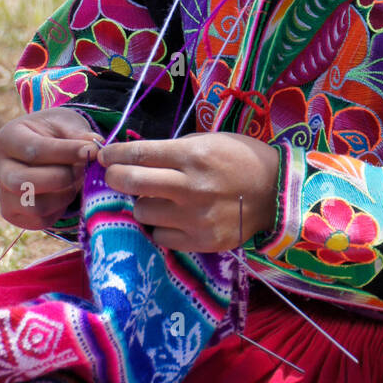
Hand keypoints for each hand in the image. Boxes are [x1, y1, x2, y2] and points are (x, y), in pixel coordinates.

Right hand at [0, 107, 102, 229]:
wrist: (46, 149)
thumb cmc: (56, 133)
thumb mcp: (66, 123)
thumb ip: (79, 133)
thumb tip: (94, 143)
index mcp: (7, 139)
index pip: (33, 150)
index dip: (65, 152)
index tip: (91, 150)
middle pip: (24, 183)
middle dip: (62, 178)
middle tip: (84, 168)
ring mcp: (3, 194)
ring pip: (34, 206)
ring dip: (65, 194)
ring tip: (77, 179)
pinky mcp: (13, 214)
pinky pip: (40, 220)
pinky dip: (61, 208)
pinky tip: (67, 190)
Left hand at [96, 132, 279, 252]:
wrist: (277, 193)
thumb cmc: (241, 159)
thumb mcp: (210, 141)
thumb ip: (174, 150)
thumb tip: (137, 157)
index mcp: (193, 156)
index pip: (139, 153)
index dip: (114, 154)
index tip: (105, 155)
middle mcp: (191, 187)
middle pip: (132, 183)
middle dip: (116, 177)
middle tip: (115, 176)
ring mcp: (195, 217)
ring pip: (143, 212)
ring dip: (144, 203)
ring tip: (158, 199)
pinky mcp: (201, 242)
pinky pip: (161, 235)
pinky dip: (162, 226)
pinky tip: (173, 218)